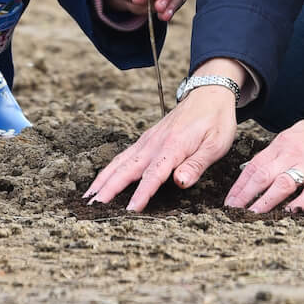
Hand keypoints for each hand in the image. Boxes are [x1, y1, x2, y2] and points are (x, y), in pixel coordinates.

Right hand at [84, 59, 240, 210]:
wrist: (208, 93)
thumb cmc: (216, 120)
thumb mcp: (216, 143)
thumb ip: (196, 164)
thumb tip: (180, 182)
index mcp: (173, 147)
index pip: (153, 175)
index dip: (141, 194)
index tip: (129, 210)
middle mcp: (154, 144)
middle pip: (126, 169)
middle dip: (108, 189)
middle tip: (92, 208)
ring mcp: (147, 141)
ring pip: (119, 162)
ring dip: (102, 180)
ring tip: (87, 198)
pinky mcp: (146, 140)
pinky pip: (123, 157)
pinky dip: (108, 170)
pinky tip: (101, 181)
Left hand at [224, 94, 303, 213]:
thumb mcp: (300, 133)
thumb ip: (281, 149)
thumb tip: (260, 163)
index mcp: (285, 143)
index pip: (255, 165)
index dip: (240, 184)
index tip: (229, 200)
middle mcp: (294, 152)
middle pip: (263, 175)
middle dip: (244, 195)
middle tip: (231, 212)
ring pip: (282, 184)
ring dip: (264, 201)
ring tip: (251, 216)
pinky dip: (299, 202)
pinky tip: (289, 213)